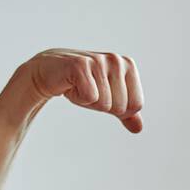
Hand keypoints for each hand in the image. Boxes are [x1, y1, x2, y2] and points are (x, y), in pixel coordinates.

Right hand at [23, 48, 143, 132]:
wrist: (51, 72)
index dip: (117, 109)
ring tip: (80, 87)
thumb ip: (126, 113)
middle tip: (89, 90)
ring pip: (105, 104)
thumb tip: (139, 128)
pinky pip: (90, 98)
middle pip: (121, 107)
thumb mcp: (107, 99)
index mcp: (128, 65)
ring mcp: (99, 61)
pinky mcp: (81, 65)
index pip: (136, 105)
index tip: (102, 94)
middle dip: (101, 106)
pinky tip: (72, 85)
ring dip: (89, 102)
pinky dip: (78, 98)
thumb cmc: (82, 84)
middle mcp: (116, 60)